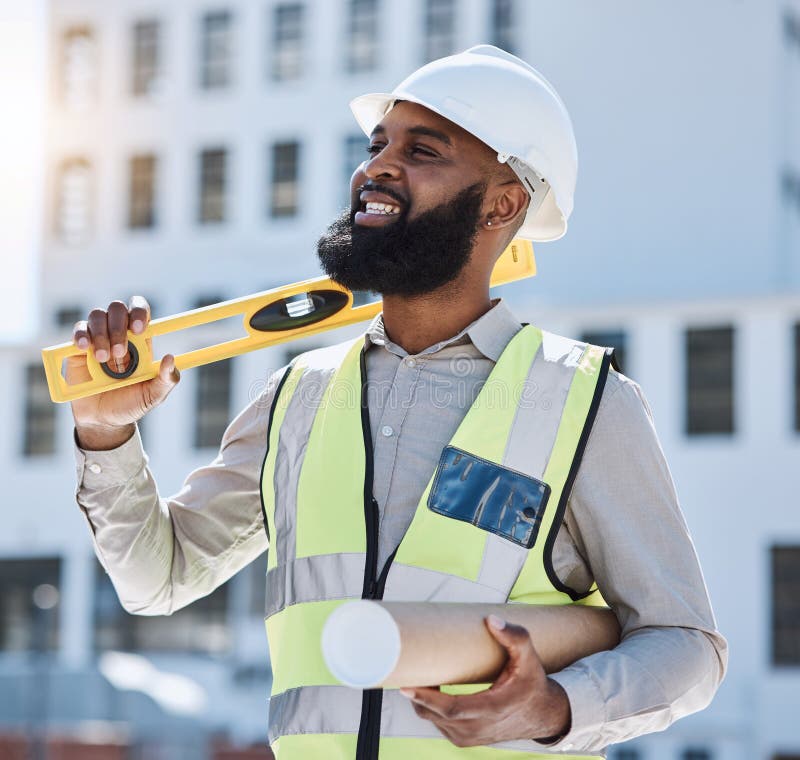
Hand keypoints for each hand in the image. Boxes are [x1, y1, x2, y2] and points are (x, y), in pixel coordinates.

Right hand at [68, 296, 179, 448]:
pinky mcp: (78, 348)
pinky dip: (81, 335)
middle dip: (119, 327)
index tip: (139, 329)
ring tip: (103, 360)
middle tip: (119, 354)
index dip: (139, 311)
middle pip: (117, 308)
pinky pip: (78, 330)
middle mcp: (119, 334)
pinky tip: (85, 348)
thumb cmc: (131, 404)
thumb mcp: (154, 395)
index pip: (140, 310)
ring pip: (97, 316)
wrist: (103, 421)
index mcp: (140, 341)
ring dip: (101, 335)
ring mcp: (98, 338)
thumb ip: (167, 379)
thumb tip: (171, 358)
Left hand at [400, 615, 570, 747]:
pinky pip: (438, 725)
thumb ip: (514, 637)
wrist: (543, 715)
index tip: (407, 684)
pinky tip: (429, 689)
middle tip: (405, 669)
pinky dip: (430, 709)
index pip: (451, 708)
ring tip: (418, 674)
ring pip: (433, 720)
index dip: (427, 697)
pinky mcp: (465, 740)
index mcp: (491, 709)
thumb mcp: (529, 659)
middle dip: (416, 694)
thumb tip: (491, 620)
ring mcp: (469, 737)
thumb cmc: (532, 684)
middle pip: (434, 714)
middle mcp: (477, 728)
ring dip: (421, 700)